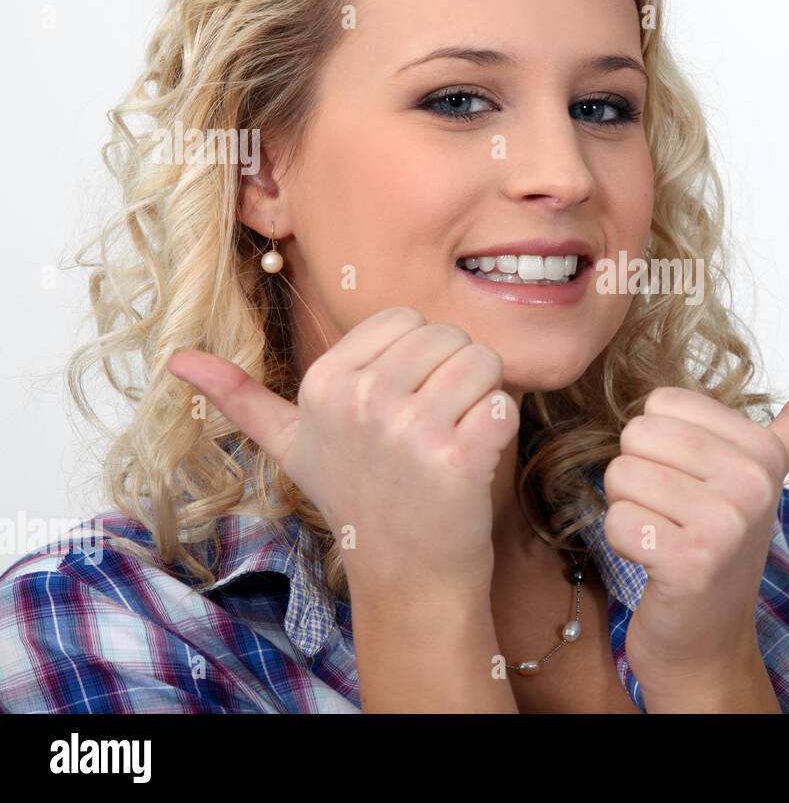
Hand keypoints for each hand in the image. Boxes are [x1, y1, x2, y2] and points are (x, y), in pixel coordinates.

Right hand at [165, 306, 517, 600]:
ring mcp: (407, 430)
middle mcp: (361, 400)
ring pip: (484, 363)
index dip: (418, 360)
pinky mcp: (457, 459)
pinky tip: (474, 462)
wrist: (407, 577)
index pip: (408, 318)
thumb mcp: (292, 447)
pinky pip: (505, 404)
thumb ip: (242, 400)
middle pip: (451, 336)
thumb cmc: (358, 500)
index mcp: (323, 383)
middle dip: (456, 377)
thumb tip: (176, 359)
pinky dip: (501, 430)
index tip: (399, 408)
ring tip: (452, 442)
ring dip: (482, 401)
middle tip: (432, 430)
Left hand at [604, 378, 788, 685]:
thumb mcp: (765, 479)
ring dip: (630, 511)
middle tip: (672, 515)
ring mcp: (726, 524)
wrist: (707, 641)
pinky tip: (656, 564)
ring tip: (665, 537)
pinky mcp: (690, 562)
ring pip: (620, 475)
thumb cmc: (721, 550)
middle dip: (638, 476)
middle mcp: (753, 482)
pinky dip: (624, 544)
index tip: (691, 484)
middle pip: (637, 435)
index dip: (659, 444)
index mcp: (764, 451)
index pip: (661, 403)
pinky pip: (618, 520)